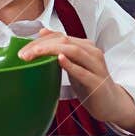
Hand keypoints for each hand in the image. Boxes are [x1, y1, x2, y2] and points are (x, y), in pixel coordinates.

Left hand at [18, 29, 134, 132]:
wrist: (112, 103)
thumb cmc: (91, 83)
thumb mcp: (74, 65)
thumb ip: (61, 50)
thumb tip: (42, 32)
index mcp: (85, 46)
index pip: (59, 36)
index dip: (39, 40)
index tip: (22, 50)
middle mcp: (92, 53)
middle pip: (64, 41)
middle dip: (41, 45)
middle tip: (24, 54)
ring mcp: (96, 67)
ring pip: (74, 51)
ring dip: (51, 51)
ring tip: (35, 54)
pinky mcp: (97, 82)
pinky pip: (83, 71)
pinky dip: (71, 65)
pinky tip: (60, 60)